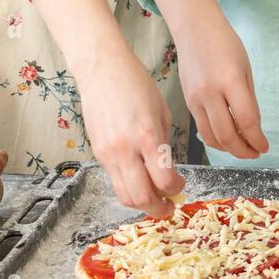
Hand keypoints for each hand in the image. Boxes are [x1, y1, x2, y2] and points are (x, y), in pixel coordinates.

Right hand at [77, 48, 184, 217]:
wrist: (102, 69)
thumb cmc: (136, 84)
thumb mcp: (161, 112)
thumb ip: (163, 143)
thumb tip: (166, 169)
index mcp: (147, 136)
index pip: (163, 181)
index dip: (176, 188)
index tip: (181, 185)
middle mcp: (125, 150)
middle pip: (141, 198)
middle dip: (159, 209)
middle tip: (169, 206)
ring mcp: (108, 153)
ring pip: (124, 195)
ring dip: (141, 203)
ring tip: (154, 197)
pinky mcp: (97, 152)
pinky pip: (114, 180)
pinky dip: (128, 186)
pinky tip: (138, 178)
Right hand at [177, 13, 268, 160]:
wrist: (195, 28)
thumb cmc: (225, 44)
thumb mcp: (245, 69)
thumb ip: (249, 100)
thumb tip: (252, 129)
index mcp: (230, 80)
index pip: (246, 121)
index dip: (257, 139)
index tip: (265, 147)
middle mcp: (210, 92)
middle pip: (226, 135)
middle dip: (243, 151)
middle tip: (255, 153)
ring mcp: (195, 98)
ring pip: (211, 137)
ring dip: (228, 149)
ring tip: (242, 148)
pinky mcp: (187, 101)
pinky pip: (201, 128)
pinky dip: (215, 138)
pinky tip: (226, 138)